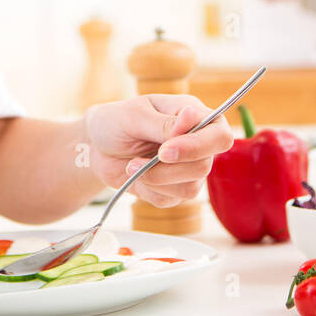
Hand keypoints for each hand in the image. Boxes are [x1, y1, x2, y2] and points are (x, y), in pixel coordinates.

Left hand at [82, 94, 233, 206]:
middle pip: (204, 165)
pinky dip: (148, 189)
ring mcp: (187, 168)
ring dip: (155, 179)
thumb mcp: (135, 116)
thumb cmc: (115, 122)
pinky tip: (134, 174)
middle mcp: (197, 143)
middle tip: (140, 161)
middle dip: (170, 168)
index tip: (165, 150)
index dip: (198, 145)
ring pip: (190, 187)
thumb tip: (192, 117)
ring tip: (132, 165)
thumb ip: (164, 123)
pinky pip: (170, 199)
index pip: (220, 135)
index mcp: (194, 115)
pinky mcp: (174, 189)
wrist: (95, 148)